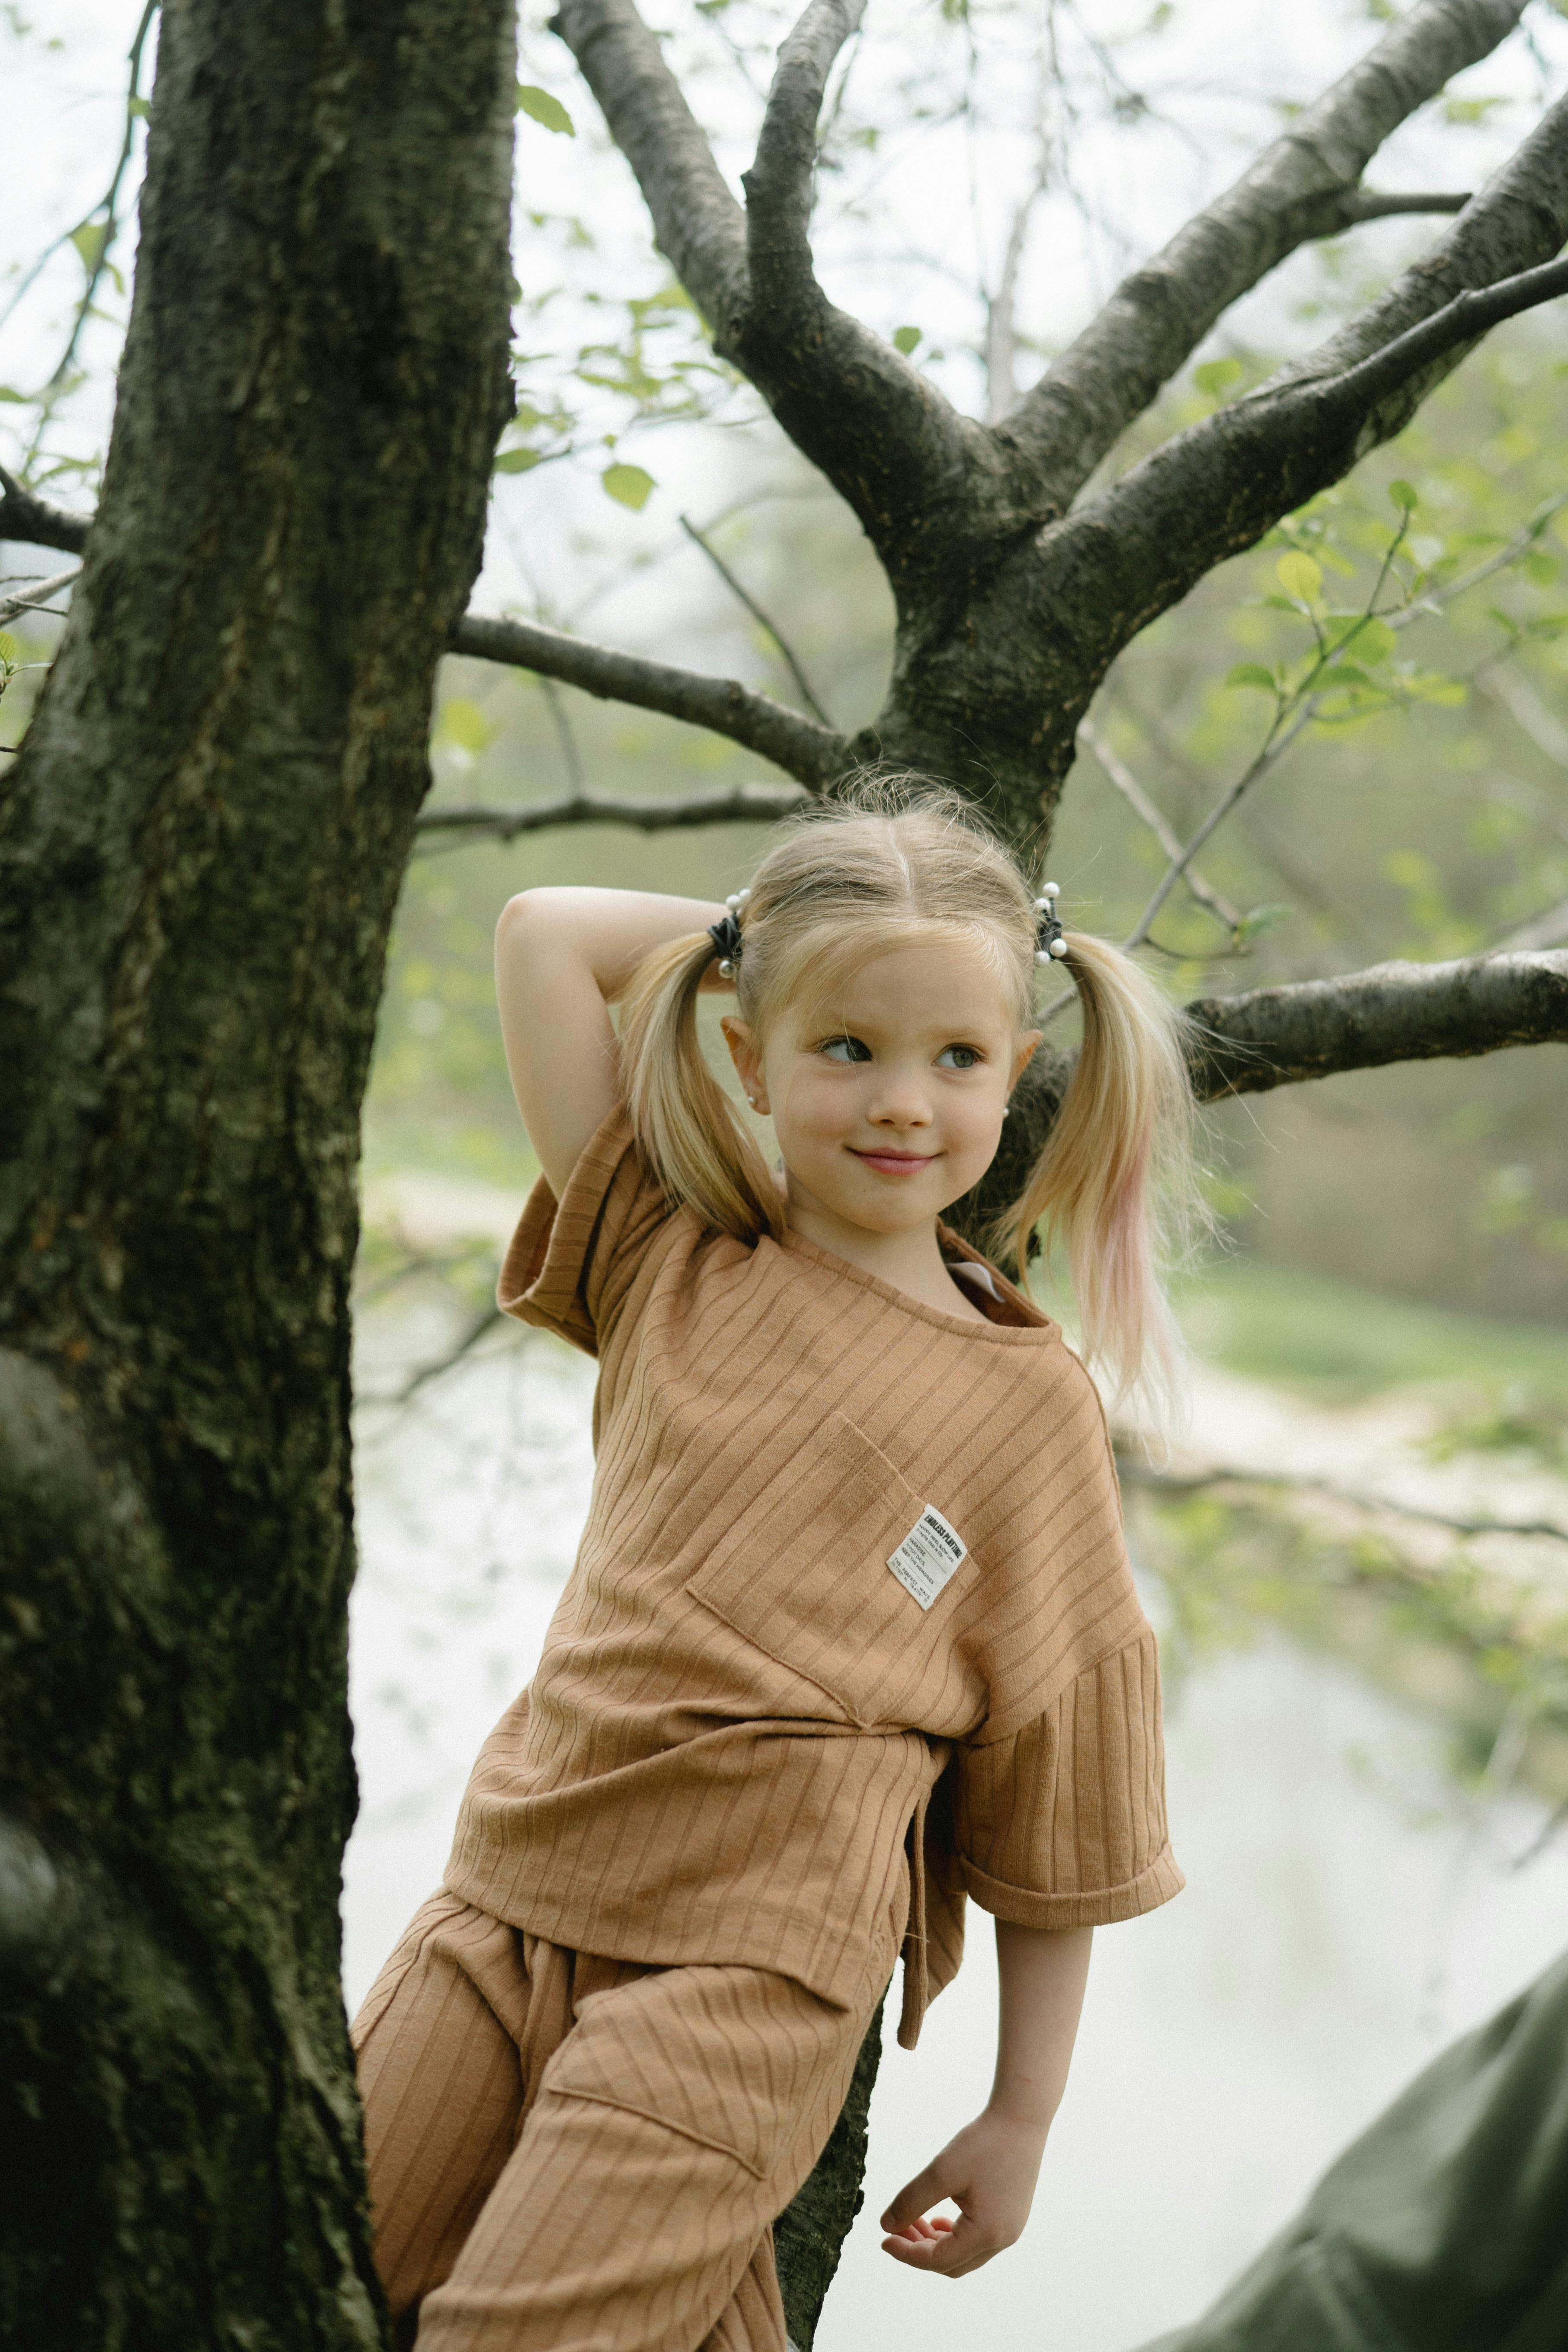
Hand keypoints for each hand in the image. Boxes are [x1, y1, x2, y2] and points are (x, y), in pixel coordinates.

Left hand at [879, 2107, 1048, 2276]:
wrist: (1021, 2119)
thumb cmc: (983, 2143)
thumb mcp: (941, 2171)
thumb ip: (911, 2201)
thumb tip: (885, 2226)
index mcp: (987, 2234)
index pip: (938, 2260)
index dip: (907, 2253)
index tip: (883, 2239)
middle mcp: (1002, 2240)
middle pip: (952, 2264)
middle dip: (919, 2250)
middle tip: (896, 2229)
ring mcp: (1010, 2230)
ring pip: (965, 2254)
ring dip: (935, 2243)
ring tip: (913, 2221)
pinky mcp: (1010, 2218)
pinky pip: (977, 2241)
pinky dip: (953, 2236)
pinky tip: (937, 2219)